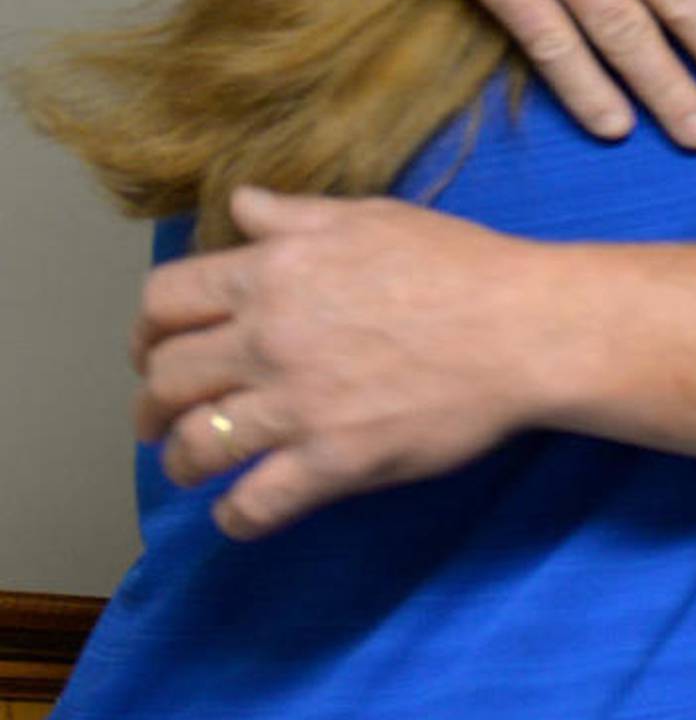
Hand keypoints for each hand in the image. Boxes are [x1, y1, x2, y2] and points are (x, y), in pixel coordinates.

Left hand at [133, 189, 562, 538]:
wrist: (523, 328)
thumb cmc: (457, 264)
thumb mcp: (371, 217)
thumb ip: (294, 216)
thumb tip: (241, 203)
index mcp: (275, 272)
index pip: (166, 299)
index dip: (149, 329)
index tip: (156, 348)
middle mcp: (271, 337)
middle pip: (167, 378)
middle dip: (153, 402)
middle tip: (163, 415)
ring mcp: (299, 404)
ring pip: (196, 445)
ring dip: (183, 459)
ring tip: (194, 463)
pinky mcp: (333, 462)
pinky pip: (254, 504)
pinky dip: (235, 515)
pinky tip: (241, 509)